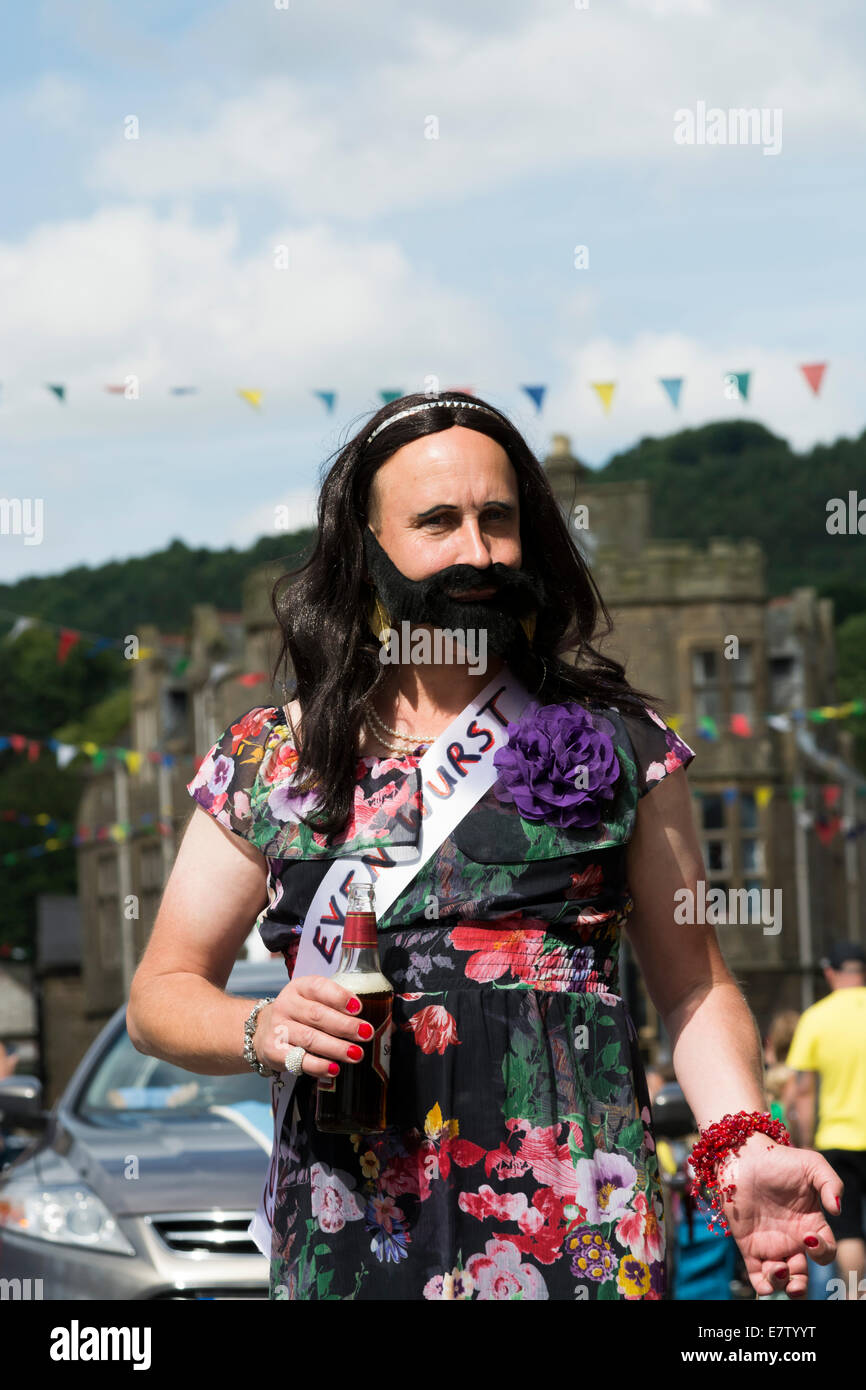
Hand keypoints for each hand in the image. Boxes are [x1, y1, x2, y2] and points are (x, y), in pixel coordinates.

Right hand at [253, 975, 371, 1079]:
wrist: (263, 1030)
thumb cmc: (302, 1015)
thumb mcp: (315, 1001)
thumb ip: (343, 1008)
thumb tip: (386, 1024)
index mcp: (300, 987)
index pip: (318, 987)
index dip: (339, 997)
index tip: (359, 1007)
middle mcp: (287, 1005)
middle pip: (317, 1015)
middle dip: (344, 1025)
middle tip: (366, 1033)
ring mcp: (278, 1028)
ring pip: (309, 1038)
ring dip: (335, 1048)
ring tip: (356, 1054)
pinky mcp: (274, 1051)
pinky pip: (297, 1060)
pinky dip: (317, 1066)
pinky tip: (333, 1069)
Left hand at [713, 1133, 841, 1297]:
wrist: (742, 1155)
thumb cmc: (779, 1159)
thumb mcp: (812, 1165)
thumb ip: (832, 1183)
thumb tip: (837, 1210)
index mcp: (811, 1225)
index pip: (825, 1252)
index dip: (822, 1253)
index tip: (808, 1238)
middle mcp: (792, 1240)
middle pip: (803, 1276)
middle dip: (801, 1286)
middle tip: (794, 1279)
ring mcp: (770, 1244)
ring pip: (781, 1280)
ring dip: (782, 1285)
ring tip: (777, 1269)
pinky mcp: (748, 1245)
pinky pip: (757, 1275)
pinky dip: (763, 1286)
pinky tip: (765, 1280)